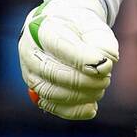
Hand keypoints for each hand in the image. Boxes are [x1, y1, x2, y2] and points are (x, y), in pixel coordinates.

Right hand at [19, 0, 118, 118]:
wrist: (61, 29)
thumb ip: (101, 41)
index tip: (106, 65)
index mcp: (41, 28)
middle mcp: (29, 52)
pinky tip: (92, 108)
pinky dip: (74, 111)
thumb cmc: (78, 26)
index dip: (83, 58)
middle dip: (85, 80)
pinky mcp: (35, 91)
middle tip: (106, 78)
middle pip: (52, 72)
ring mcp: (30, 73)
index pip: (59, 45)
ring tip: (101, 87)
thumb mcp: (92, 25)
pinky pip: (52, 107)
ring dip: (82, 95)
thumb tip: (105, 66)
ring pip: (51, 92)